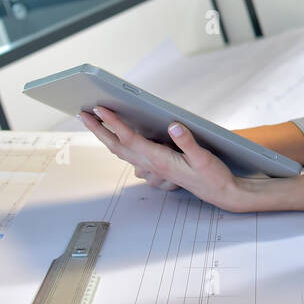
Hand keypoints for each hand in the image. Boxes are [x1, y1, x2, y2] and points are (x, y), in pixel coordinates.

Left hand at [79, 106, 246, 210]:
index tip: (100, 109)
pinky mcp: (158, 168)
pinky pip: (132, 155)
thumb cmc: (213, 177)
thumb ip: (188, 142)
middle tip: (82, 114)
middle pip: (117, 146)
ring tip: (95, 122)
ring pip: (121, 152)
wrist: (221, 194)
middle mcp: (152, 165)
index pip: (130, 139)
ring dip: (106, 137)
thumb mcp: (204, 158)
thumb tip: (173, 126)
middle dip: (98, 130)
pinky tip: (119, 136)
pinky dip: (119, 144)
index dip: (114, 123)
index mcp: (160, 160)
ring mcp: (153, 168)